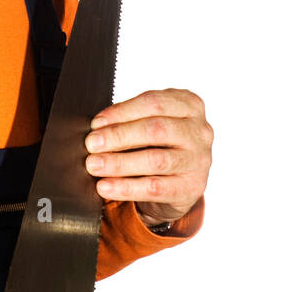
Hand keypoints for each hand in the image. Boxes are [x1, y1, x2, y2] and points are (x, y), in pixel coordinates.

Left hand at [84, 88, 212, 224]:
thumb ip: (129, 121)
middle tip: (92, 144)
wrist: (179, 183)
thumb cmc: (159, 145)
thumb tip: (97, 129)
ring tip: (94, 165)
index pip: (154, 103)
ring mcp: (199, 160)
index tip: (96, 123)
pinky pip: (155, 188)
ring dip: (119, 163)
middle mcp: (199, 131)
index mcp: (189, 105)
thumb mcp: (149, 124)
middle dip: (119, 136)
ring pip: (156, 160)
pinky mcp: (191, 188)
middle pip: (155, 129)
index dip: (122, 112)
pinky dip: (126, 187)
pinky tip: (106, 186)